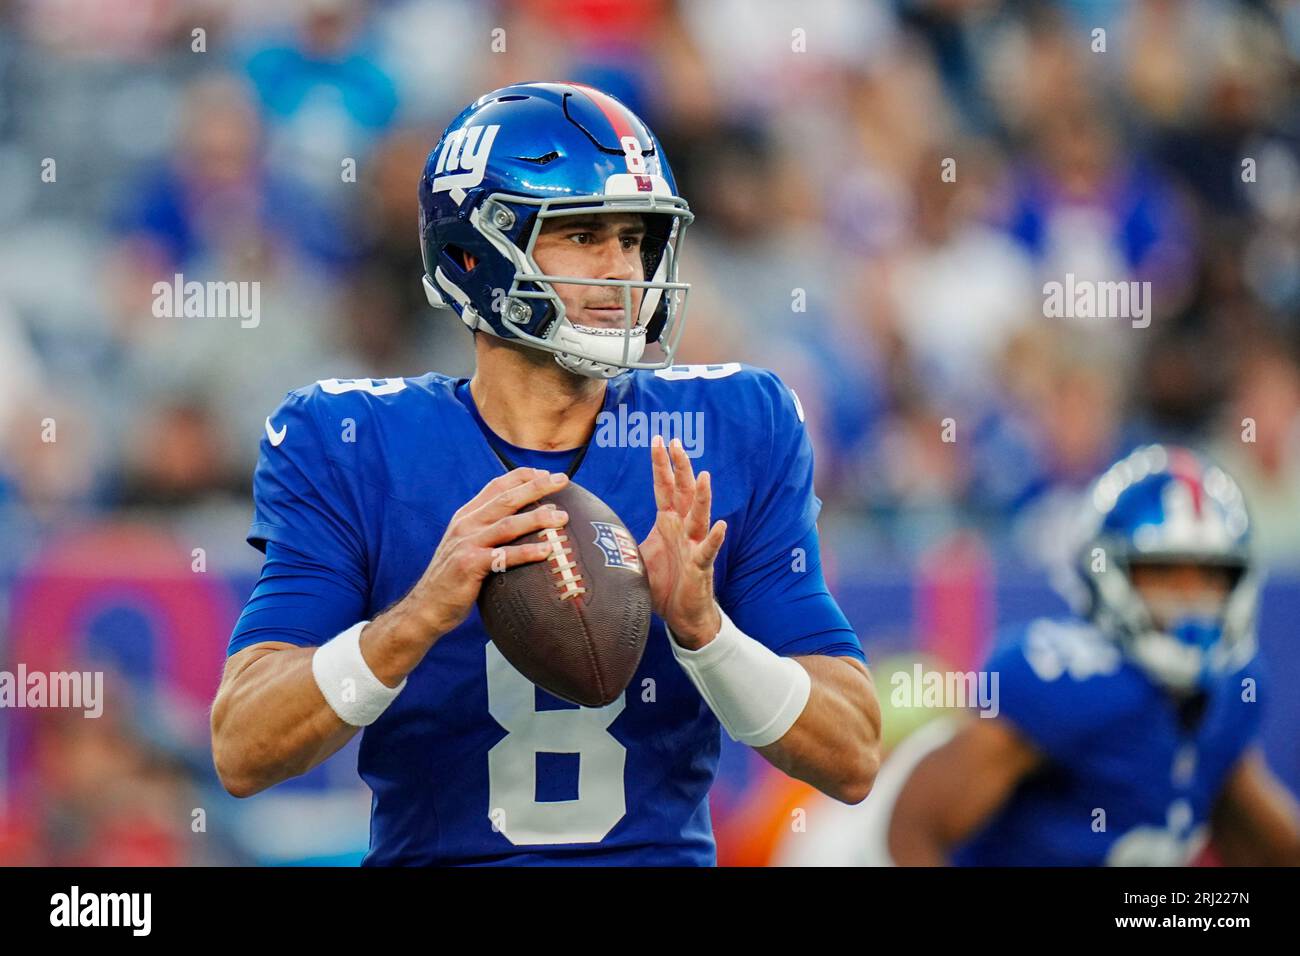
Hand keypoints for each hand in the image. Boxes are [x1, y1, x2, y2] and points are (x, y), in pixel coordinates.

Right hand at [403, 468, 570, 639]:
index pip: (496, 486)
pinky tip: (547, 551)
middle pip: (506, 499)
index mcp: (467, 515)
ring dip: (537, 518)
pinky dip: (526, 552)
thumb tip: (525, 524)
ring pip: (507, 524)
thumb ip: (488, 531)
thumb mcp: (468, 545)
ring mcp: (467, 544)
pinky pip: (503, 557)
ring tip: (562, 517)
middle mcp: (466, 524)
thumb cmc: (455, 578)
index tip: (545, 473)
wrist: (426, 605)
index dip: (522, 476)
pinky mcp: (469, 565)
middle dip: (536, 487)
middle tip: (562, 480)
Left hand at [639, 436, 726, 648]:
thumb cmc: (663, 582)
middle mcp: (683, 528)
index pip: (664, 486)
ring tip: (703, 476)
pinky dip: (714, 538)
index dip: (661, 463)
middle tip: (676, 442)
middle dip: (680, 467)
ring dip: (701, 496)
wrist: (682, 614)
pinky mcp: (701, 566)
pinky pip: (708, 550)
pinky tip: (720, 525)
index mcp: (668, 521)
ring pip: (699, 515)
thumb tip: (591, 529)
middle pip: (682, 491)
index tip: (657, 438)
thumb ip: (622, 539)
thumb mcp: (636, 556)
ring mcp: (694, 545)